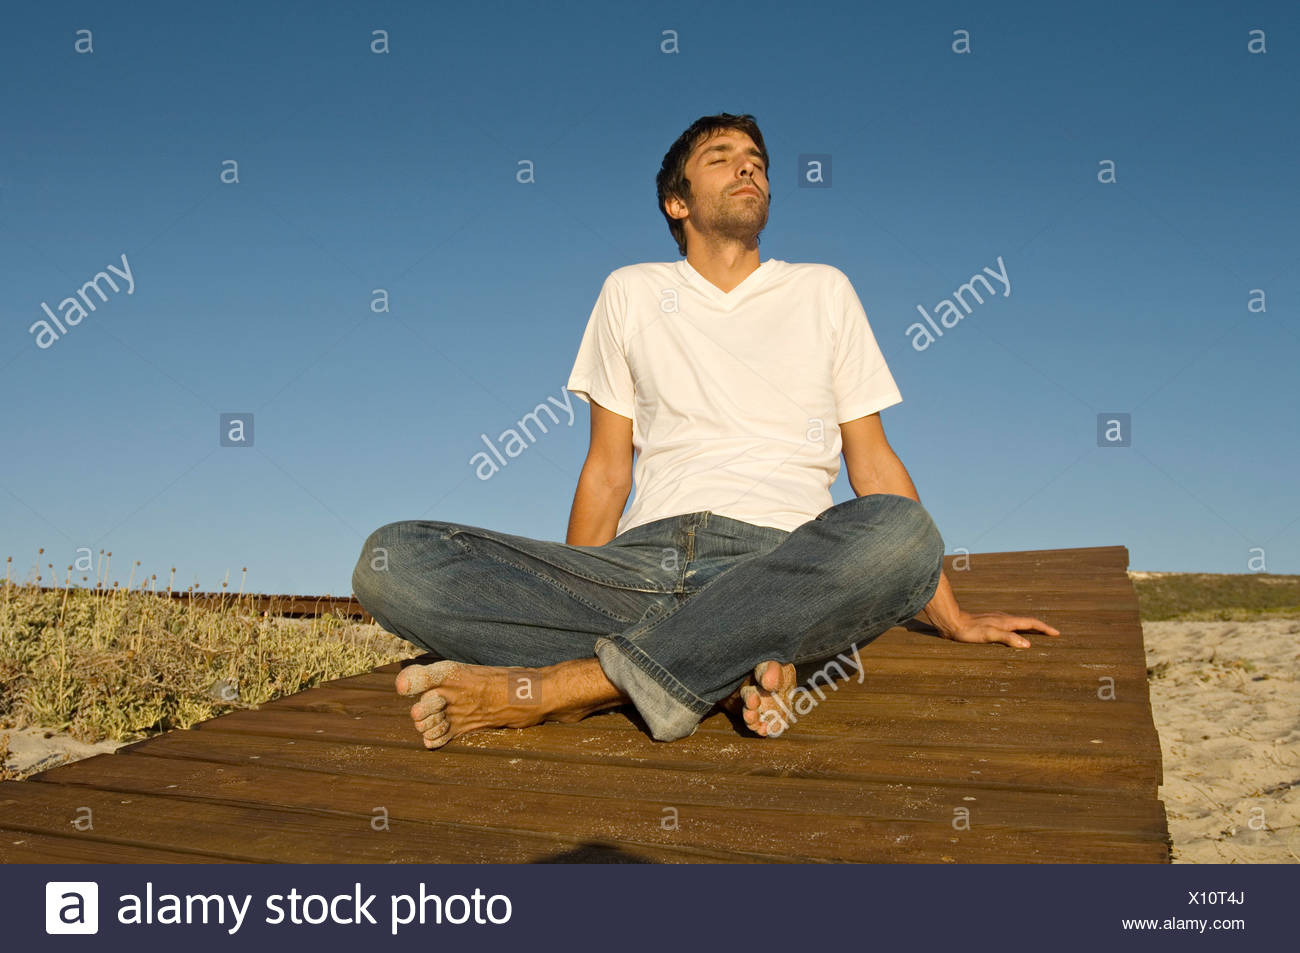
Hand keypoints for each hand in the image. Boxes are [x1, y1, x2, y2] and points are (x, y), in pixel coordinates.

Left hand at [942, 610, 1059, 647]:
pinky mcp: (989, 623)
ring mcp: (996, 620)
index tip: (1057, 633)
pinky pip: (1009, 626)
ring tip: (1036, 635)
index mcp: (1007, 621)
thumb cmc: (969, 630)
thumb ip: (1008, 638)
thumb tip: (1027, 644)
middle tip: (1051, 634)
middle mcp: (1004, 618)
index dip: (1045, 628)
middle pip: (1027, 622)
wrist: (951, 622)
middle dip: (1040, 628)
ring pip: (1018, 623)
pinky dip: (1017, 630)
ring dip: (1029, 628)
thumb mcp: (989, 635)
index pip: (1031, 623)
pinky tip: (1012, 635)